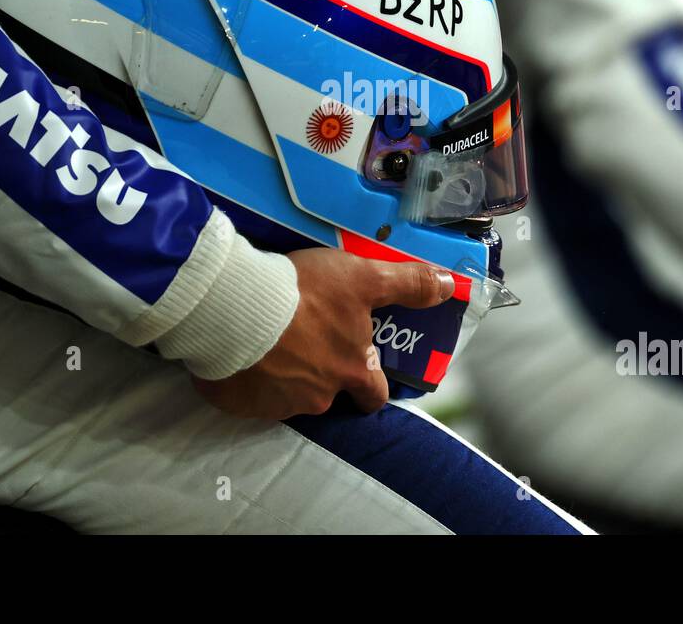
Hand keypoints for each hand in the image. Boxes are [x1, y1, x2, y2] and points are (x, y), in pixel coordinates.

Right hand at [191, 248, 455, 419]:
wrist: (232, 309)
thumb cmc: (303, 293)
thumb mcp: (362, 277)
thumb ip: (408, 284)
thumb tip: (450, 286)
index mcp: (351, 371)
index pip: (374, 395)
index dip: (371, 383)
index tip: (364, 370)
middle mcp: (319, 396)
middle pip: (330, 395)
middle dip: (324, 378)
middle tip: (309, 348)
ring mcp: (278, 403)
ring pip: (289, 394)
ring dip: (285, 374)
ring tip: (270, 341)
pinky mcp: (241, 403)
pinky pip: (251, 394)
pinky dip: (251, 378)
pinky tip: (243, 351)